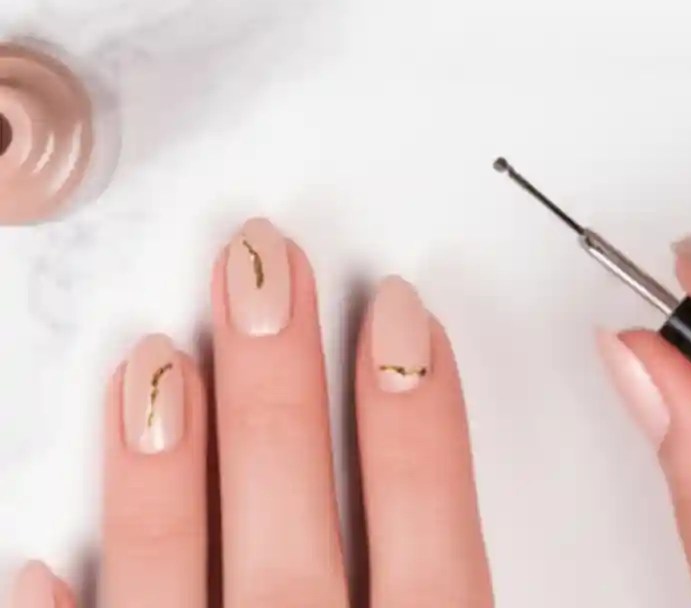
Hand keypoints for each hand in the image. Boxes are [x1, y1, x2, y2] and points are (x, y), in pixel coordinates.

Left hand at [10, 218, 491, 607]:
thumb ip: (471, 590)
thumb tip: (486, 487)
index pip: (430, 536)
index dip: (422, 420)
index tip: (402, 322)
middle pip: (294, 527)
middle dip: (277, 385)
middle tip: (264, 273)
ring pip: (171, 579)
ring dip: (164, 467)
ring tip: (155, 361)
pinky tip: (40, 561)